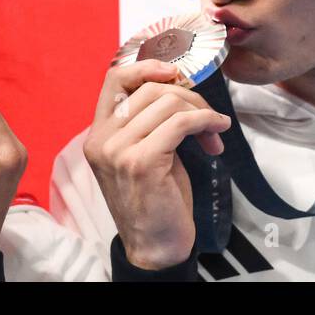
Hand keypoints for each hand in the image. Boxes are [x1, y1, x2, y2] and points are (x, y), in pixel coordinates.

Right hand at [82, 59, 230, 270]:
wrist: (155, 248)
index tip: (175, 73)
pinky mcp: (141, 162)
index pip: (114, 79)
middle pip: (150, 89)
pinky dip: (206, 122)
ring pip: (168, 103)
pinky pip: (181, 123)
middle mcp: (102, 139)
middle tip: (208, 117)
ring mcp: (118, 151)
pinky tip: (216, 135)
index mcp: (98, 134)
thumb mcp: (142, 153)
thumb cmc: (155, 200)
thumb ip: (147, 121)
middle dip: (189, 97)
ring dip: (201, 112)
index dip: (147, 66)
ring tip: (213, 132)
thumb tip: (178, 85)